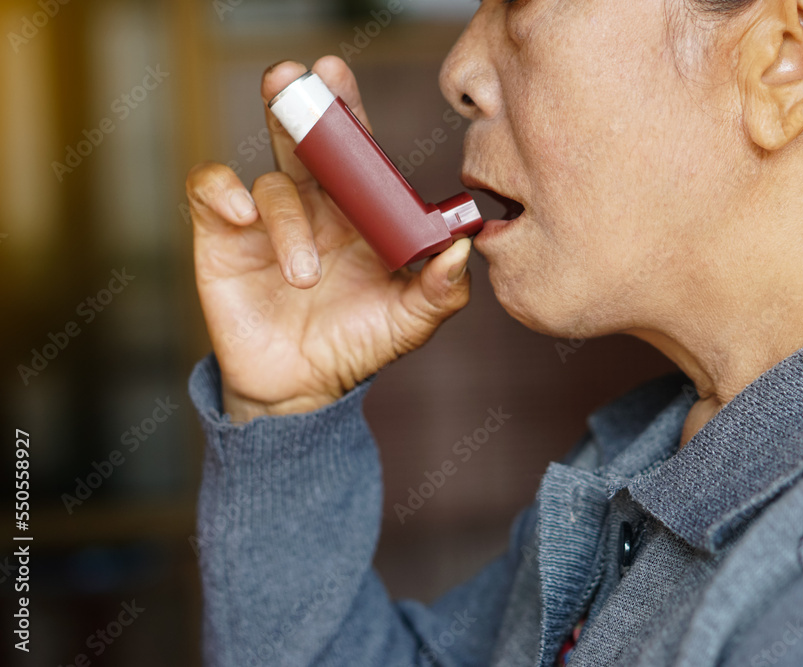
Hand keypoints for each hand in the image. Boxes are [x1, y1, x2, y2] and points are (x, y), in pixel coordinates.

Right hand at [187, 56, 471, 422]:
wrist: (300, 390)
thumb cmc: (358, 346)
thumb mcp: (409, 323)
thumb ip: (440, 290)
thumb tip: (463, 249)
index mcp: (358, 212)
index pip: (355, 149)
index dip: (346, 109)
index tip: (336, 72)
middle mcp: (313, 204)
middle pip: (302, 138)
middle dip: (297, 105)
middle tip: (292, 78)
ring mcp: (266, 219)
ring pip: (271, 180)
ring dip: (288, 217)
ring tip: (305, 274)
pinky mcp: (222, 236)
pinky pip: (211, 191)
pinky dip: (222, 191)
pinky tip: (242, 215)